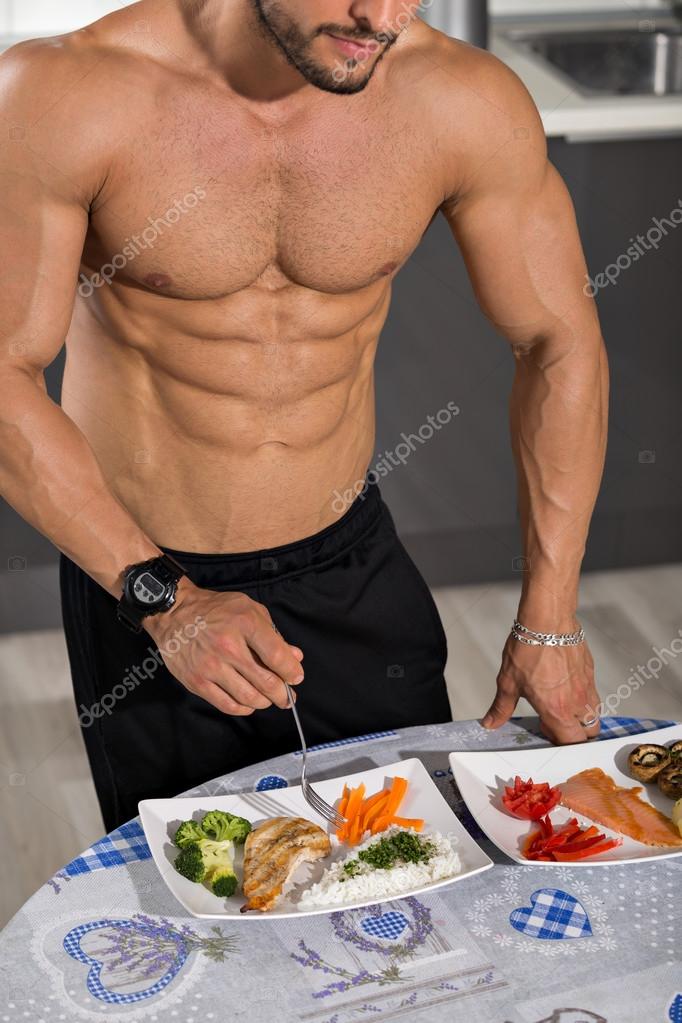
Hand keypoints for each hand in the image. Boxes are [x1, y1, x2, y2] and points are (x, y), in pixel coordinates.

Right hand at [144, 579, 304, 715]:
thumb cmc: (215, 609)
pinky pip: (227, 705)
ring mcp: (211, 666)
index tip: (296, 678)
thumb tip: (294, 657)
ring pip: (249, 698)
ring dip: (264, 702)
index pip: (277, 656)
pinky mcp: (197, 681)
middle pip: (266, 682)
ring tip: (268, 699)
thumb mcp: (249, 609)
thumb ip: (273, 634)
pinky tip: (249, 704)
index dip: (291, 672)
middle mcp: (228, 646)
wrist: (174, 613)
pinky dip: (243, 708)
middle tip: (287, 697)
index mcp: (245, 624)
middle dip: (282, 694)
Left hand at [483, 633, 600, 743]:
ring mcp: (587, 687)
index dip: (559, 742)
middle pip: (589, 732)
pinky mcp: (590, 671)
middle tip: (555, 722)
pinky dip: (584, 697)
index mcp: (557, 710)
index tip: (545, 732)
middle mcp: (577, 702)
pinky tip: (566, 685)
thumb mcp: (508, 682)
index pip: (570, 742)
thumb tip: (490, 723)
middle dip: (575, 734)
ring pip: (594, 713)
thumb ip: (501, 707)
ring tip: (562, 705)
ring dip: (582, 717)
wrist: (547, 620)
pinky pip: (593, 693)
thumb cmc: (529, 649)